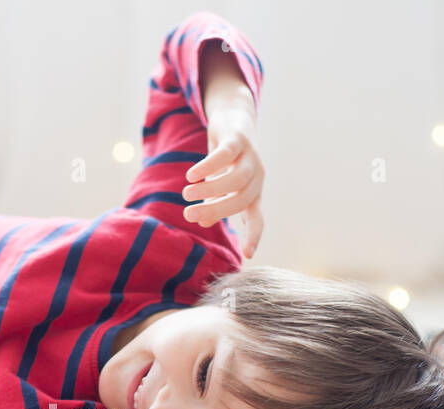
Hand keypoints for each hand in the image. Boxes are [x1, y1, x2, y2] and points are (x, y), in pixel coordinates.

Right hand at [183, 99, 264, 256]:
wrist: (232, 119)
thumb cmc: (225, 160)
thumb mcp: (219, 184)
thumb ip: (213, 203)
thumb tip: (203, 221)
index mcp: (253, 193)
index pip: (256, 218)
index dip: (253, 235)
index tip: (248, 255)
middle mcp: (256, 177)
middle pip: (241, 200)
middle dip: (215, 210)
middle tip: (188, 214)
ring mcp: (250, 157)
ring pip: (235, 180)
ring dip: (210, 189)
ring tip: (186, 194)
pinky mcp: (238, 139)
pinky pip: (225, 155)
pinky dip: (208, 167)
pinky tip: (191, 175)